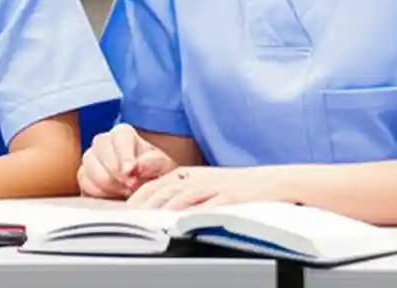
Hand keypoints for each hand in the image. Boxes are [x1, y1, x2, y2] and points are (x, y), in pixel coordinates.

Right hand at [78, 124, 177, 198]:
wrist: (144, 192)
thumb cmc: (153, 174)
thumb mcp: (162, 167)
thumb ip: (154, 163)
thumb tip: (140, 164)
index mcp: (124, 135)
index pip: (120, 136)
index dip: (124, 153)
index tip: (131, 171)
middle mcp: (105, 143)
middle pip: (100, 147)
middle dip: (114, 169)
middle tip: (130, 185)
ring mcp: (92, 159)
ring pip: (89, 164)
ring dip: (107, 182)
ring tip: (124, 191)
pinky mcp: (85, 176)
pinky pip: (84, 181)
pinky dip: (98, 191)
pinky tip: (112, 196)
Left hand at [128, 166, 282, 209]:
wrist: (272, 183)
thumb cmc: (236, 188)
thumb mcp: (204, 185)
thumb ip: (181, 194)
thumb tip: (156, 208)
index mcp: (189, 175)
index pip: (155, 185)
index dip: (137, 198)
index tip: (124, 212)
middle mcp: (199, 179)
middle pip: (164, 191)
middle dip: (145, 205)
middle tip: (130, 219)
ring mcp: (215, 187)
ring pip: (183, 197)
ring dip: (163, 208)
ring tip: (148, 220)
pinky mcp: (232, 197)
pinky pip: (210, 206)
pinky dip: (195, 213)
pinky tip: (183, 222)